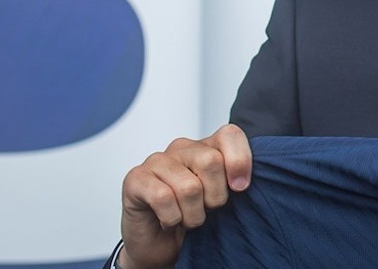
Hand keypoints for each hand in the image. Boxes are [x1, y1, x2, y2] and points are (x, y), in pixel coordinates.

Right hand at [118, 124, 251, 268]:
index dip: (240, 161)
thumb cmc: (193, 217)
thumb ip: (235, 181)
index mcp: (207, 146)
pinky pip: (163, 198)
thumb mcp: (222, 197)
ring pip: (189, 187)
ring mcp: (157, 161)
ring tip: (187, 218)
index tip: (240, 188)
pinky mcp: (136, 178)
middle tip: (207, 209)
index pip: (230, 135)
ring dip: (193, 215)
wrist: (160, 243)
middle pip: (211, 161)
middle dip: (215, 197)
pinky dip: (171, 219)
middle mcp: (182, 148)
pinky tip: (168, 221)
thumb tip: (242, 182)